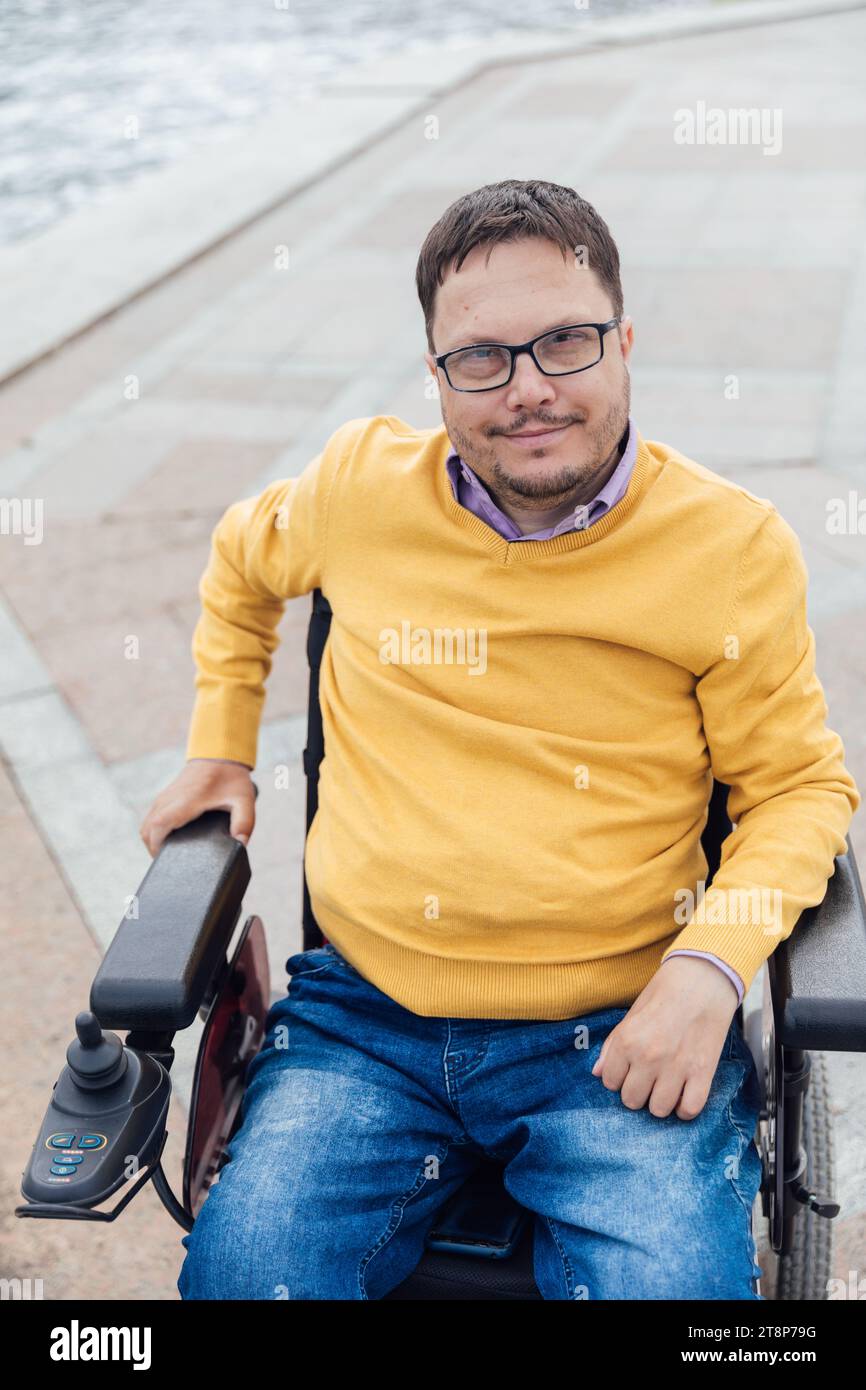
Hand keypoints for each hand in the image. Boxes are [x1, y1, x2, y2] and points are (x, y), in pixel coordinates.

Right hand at [139, 758, 254, 857]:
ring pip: (146, 824)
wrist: (219, 754)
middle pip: (146, 829)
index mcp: (186, 800)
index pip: (158, 825)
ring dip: (152, 840)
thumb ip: (244, 822)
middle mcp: (170, 799)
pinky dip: (154, 831)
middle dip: (154, 849)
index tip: (167, 859)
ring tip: (170, 854)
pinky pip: (151, 818)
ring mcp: (165, 797)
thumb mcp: (244, 800)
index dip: (157, 846)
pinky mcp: (165, 797)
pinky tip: (169, 840)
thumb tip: (240, 844)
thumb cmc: (230, 777)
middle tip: (172, 862)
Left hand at [590, 956, 739, 1119]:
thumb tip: (597, 1073)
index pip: (610, 1082)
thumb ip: (613, 1046)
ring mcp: (676, 1067)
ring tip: (667, 1085)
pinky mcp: (703, 1072)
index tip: (631, 1069)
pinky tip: (684, 1094)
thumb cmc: (666, 993)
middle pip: (632, 1101)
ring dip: (661, 1101)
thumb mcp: (632, 1014)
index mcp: (626, 1040)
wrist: (704, 978)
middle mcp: (648, 1057)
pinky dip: (685, 1108)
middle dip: (638, 1092)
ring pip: (658, 1109)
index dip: (620, 1077)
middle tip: (649, 1077)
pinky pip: (689, 1109)